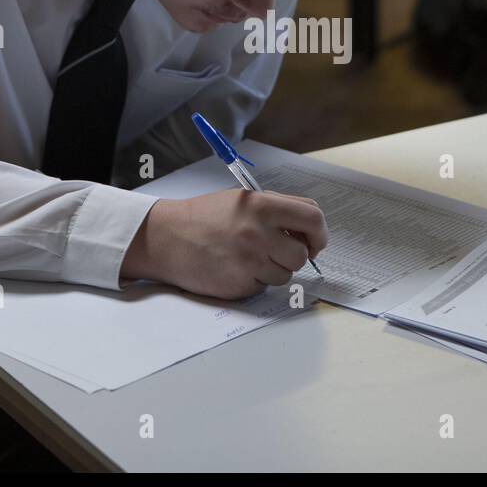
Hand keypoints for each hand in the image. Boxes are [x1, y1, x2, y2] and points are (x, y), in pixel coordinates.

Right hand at [121, 189, 327, 299]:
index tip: (314, 241)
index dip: (319, 233)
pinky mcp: (239, 284)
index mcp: (263, 206)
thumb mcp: (243, 199)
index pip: (313, 218)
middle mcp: (259, 233)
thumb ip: (278, 208)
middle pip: (302, 255)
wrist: (167, 237)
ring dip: (272, 270)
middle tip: (275, 251)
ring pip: (284, 275)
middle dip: (293, 256)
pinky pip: (262, 287)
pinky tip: (233, 267)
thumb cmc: (205, 216)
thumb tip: (310, 227)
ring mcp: (250, 261)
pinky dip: (253, 281)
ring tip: (246, 256)